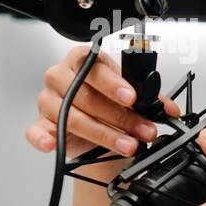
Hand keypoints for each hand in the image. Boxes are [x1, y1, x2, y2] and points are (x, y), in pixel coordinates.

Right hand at [26, 45, 180, 157]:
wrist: (98, 129)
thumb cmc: (111, 104)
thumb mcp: (132, 97)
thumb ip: (151, 100)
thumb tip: (170, 110)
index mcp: (83, 60)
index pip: (95, 67)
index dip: (114, 84)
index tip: (132, 98)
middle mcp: (62, 77)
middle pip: (86, 96)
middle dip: (119, 117)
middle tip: (142, 130)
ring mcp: (48, 100)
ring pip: (72, 117)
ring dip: (104, 134)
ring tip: (128, 145)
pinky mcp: (41, 123)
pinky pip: (36, 130)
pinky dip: (43, 138)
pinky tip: (53, 145)